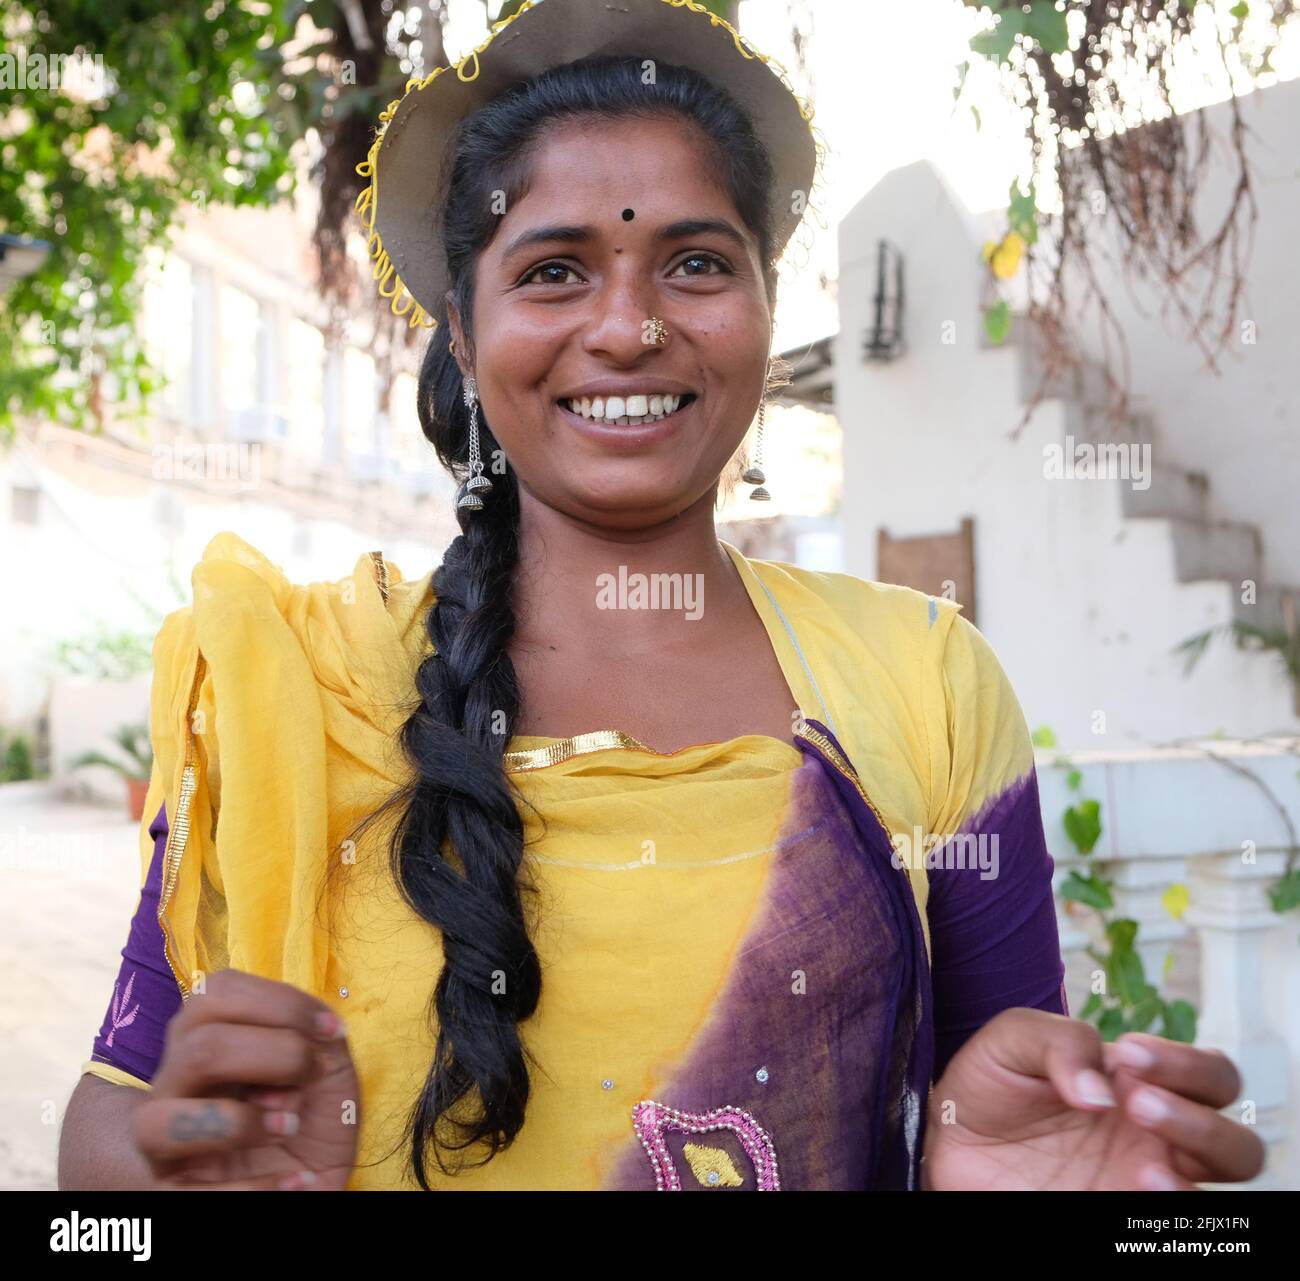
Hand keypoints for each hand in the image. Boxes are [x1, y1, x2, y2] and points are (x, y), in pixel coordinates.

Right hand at [133, 969, 359, 1189]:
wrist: (312, 1181)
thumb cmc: (312, 1119)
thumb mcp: (326, 1068)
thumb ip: (316, 1036)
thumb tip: (312, 1025)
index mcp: (204, 1040)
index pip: (217, 994)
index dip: (281, 1004)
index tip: (331, 1030)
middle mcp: (172, 1086)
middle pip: (198, 1049)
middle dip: (275, 1056)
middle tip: (314, 1075)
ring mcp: (161, 1146)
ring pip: (162, 1122)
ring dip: (241, 1123)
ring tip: (288, 1126)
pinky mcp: (172, 1197)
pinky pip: (193, 1197)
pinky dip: (257, 1189)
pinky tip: (299, 1183)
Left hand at [922, 1009, 1264, 1190]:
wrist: (947, 1141)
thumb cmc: (988, 1085)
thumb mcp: (1011, 1040)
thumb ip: (1059, 1041)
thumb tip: (1102, 1089)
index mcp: (1139, 1085)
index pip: (1207, 1075)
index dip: (1184, 1063)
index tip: (1128, 1055)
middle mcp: (1157, 1138)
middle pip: (1234, 1138)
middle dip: (1197, 1113)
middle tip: (1136, 1101)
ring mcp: (1145, 1182)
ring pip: (1224, 1179)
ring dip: (1198, 1152)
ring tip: (1144, 1151)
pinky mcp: (1121, 1214)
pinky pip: (1176, 1223)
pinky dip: (1173, 1203)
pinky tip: (1138, 1184)